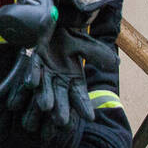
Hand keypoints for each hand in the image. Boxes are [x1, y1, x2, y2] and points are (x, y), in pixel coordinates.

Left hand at [6, 27, 117, 141]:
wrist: (56, 25)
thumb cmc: (73, 38)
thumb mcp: (87, 46)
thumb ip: (98, 55)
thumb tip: (116, 62)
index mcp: (74, 80)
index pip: (80, 96)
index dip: (84, 106)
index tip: (90, 118)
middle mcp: (59, 80)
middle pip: (60, 97)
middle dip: (61, 109)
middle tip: (62, 122)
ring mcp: (45, 73)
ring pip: (44, 88)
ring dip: (44, 96)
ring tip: (45, 107)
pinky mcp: (35, 61)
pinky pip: (32, 70)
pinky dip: (32, 76)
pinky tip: (31, 84)